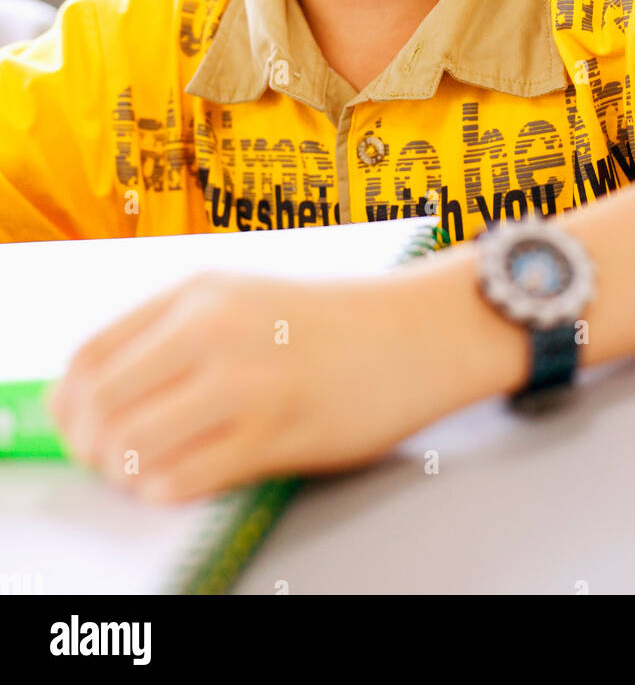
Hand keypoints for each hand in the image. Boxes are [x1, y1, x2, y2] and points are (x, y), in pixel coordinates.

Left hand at [47, 267, 478, 503]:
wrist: (416, 332)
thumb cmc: (332, 321)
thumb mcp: (243, 298)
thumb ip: (178, 331)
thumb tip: (106, 394)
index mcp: (199, 293)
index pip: (91, 355)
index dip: (70, 402)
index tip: (75, 423)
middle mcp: (213, 330)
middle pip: (102, 404)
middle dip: (90, 444)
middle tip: (104, 459)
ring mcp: (245, 382)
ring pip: (135, 444)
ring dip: (124, 470)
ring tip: (141, 472)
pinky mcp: (277, 432)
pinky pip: (186, 477)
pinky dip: (165, 488)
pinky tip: (177, 481)